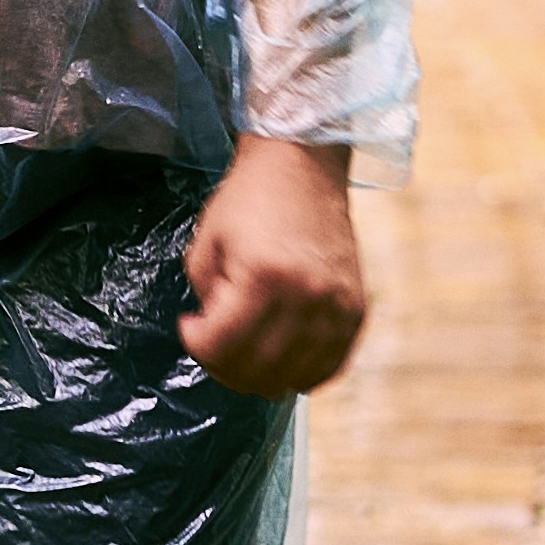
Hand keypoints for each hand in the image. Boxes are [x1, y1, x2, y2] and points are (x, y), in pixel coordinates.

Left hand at [181, 133, 366, 397]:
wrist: (302, 166)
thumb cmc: (248, 200)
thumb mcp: (206, 244)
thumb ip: (206, 300)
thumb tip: (215, 340)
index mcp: (263, 276)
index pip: (221, 345)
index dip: (195, 344)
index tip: (189, 327)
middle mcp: (307, 297)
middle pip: (257, 370)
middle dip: (223, 367)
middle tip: (212, 347)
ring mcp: (337, 308)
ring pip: (292, 377)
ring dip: (259, 375)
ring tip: (244, 350)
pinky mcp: (356, 311)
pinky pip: (328, 368)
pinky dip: (299, 374)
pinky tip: (279, 357)